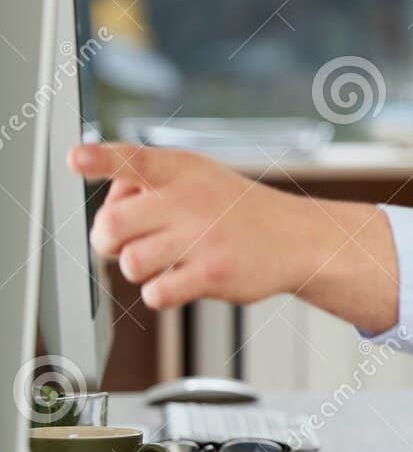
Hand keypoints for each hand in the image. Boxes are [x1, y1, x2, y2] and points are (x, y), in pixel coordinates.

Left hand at [70, 143, 398, 331]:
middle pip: (111, 226)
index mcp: (180, 170)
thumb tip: (106, 217)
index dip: (101, 159)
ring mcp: (202, 238)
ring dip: (140, 268)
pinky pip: (156, 293)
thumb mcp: (199, 176)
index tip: (76, 158)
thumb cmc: (237, 209)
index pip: (133, 159)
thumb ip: (148, 185)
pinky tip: (183, 279)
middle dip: (109, 241)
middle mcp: (190, 200)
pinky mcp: (212, 273)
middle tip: (128, 242)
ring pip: (131, 263)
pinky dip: (160, 292)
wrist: (297, 238)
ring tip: (169, 259)